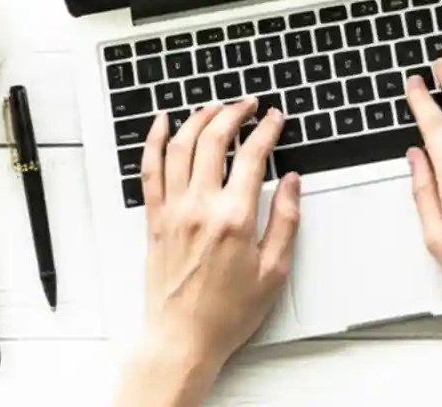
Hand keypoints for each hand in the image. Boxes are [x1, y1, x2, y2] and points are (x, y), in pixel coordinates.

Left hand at [115, 99, 300, 406]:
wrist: (182, 338)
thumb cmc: (227, 312)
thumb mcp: (274, 271)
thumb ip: (285, 220)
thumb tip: (291, 182)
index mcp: (234, 218)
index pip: (253, 156)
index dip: (267, 129)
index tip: (276, 118)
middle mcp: (200, 207)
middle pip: (214, 140)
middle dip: (234, 112)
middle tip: (248, 104)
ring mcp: (173, 210)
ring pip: (181, 146)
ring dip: (199, 118)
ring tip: (214, 106)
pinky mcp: (155, 219)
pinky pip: (150, 169)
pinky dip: (154, 140)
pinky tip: (163, 123)